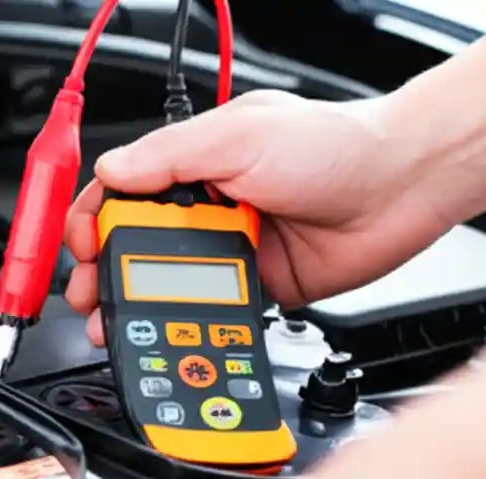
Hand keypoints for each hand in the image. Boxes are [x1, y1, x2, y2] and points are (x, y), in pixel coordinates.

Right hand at [64, 90, 454, 346]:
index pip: (122, 194)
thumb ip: (169, 155)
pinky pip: (214, 312)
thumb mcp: (239, 135)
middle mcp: (208, 208)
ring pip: (169, 286)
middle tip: (88, 295)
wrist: (404, 186)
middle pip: (135, 247)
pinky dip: (190, 327)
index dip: (93, 221)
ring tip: (116, 326)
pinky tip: (170, 337)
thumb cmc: (335, 145)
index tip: (82, 245)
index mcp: (194, 166)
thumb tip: (111, 171)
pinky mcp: (258, 288)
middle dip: (103, 273)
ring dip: (138, 308)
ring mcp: (232, 250)